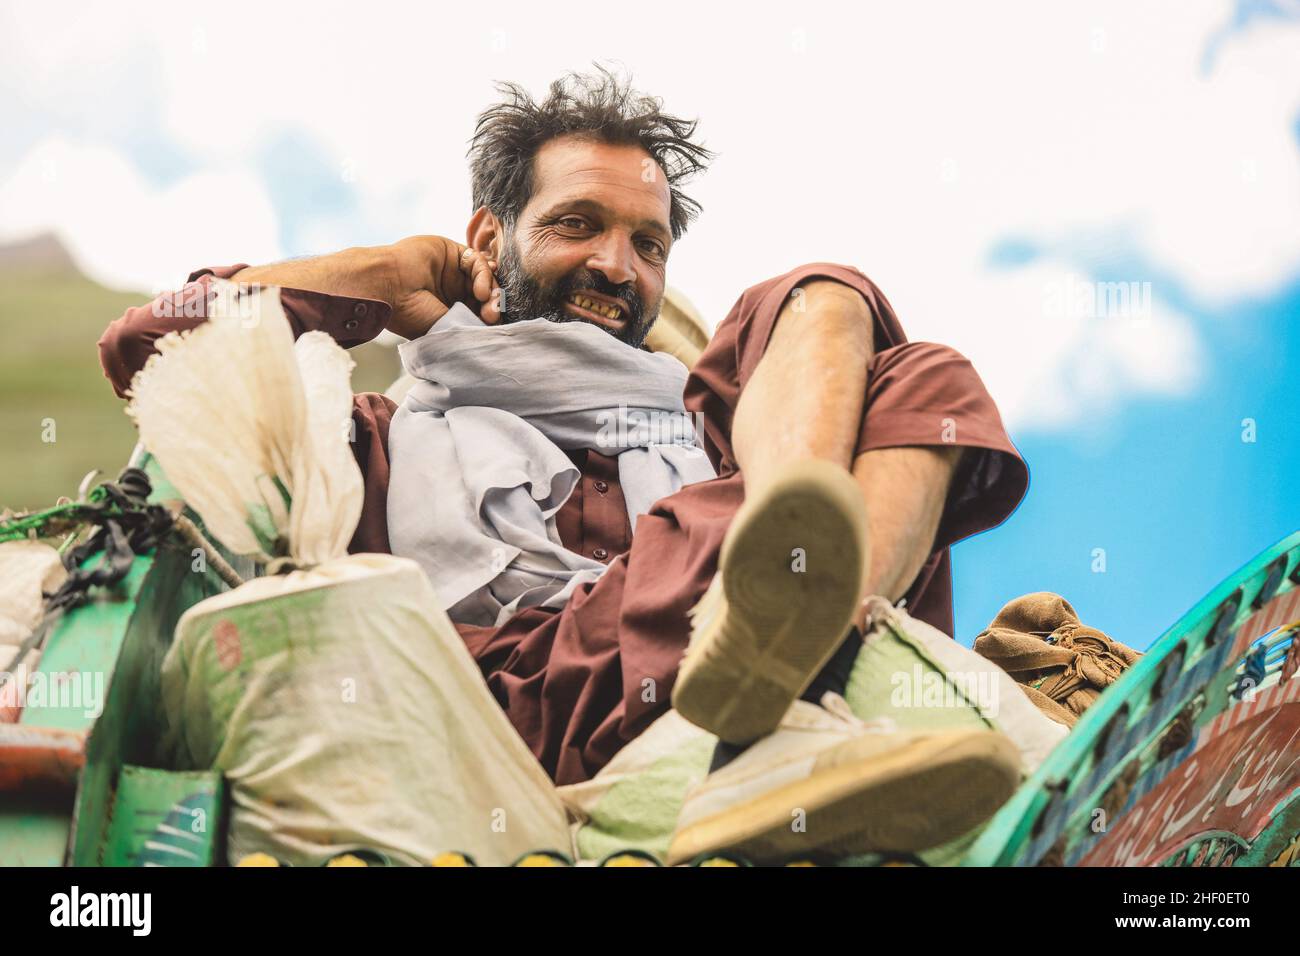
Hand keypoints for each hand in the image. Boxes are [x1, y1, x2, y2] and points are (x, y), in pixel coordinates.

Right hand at [381, 236, 500, 338]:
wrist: (388, 289)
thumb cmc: (410, 314)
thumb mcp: (446, 326)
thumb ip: (470, 324)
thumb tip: (497, 328)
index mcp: (449, 309)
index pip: (480, 310)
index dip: (490, 316)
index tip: (494, 327)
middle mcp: (452, 289)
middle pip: (486, 292)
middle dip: (493, 304)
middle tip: (493, 316)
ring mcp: (452, 270)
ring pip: (483, 276)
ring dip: (490, 290)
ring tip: (485, 302)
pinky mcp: (450, 251)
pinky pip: (476, 261)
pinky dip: (483, 275)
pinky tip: (479, 290)